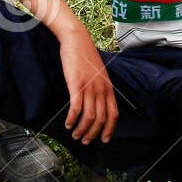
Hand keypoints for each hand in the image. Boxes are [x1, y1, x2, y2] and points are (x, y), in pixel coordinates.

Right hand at [59, 27, 117, 143]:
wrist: (77, 40)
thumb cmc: (86, 56)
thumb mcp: (99, 73)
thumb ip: (100, 88)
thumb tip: (97, 102)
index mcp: (108, 88)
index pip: (113, 114)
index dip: (109, 129)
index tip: (104, 139)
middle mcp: (101, 89)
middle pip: (100, 119)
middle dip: (93, 133)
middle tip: (84, 141)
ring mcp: (89, 87)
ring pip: (89, 116)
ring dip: (82, 129)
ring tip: (75, 135)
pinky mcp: (76, 85)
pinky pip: (76, 108)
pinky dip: (72, 119)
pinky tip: (67, 124)